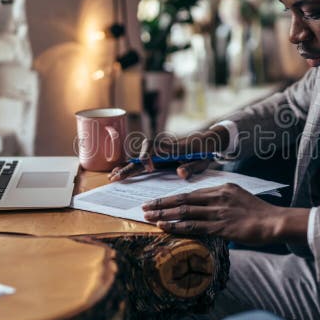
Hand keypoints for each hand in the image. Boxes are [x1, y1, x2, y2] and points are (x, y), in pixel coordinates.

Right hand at [108, 126, 228, 181]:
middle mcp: (161, 150)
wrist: (206, 143)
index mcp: (171, 149)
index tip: (149, 167)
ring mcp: (158, 155)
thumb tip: (179, 173)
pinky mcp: (158, 159)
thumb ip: (192, 167)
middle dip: (128, 165)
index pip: (153, 149)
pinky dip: (130, 167)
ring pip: (138, 158)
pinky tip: (120, 174)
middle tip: (116, 176)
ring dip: (126, 166)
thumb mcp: (202, 162)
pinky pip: (141, 163)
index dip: (147, 157)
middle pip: (140, 155)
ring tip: (113, 176)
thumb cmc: (204, 152)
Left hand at [142, 183, 309, 245]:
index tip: (158, 201)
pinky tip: (164, 227)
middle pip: (183, 200)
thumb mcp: (238, 198)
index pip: (191, 192)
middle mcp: (217, 197)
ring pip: (184, 212)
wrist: (275, 221)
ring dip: (164, 214)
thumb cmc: (258, 213)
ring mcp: (218, 211)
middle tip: (144, 207)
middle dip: (161, 204)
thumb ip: (221, 201)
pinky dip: (176, 226)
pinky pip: (194, 226)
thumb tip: (205, 210)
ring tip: (148, 217)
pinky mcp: (221, 226)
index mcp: (221, 188)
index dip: (172, 197)